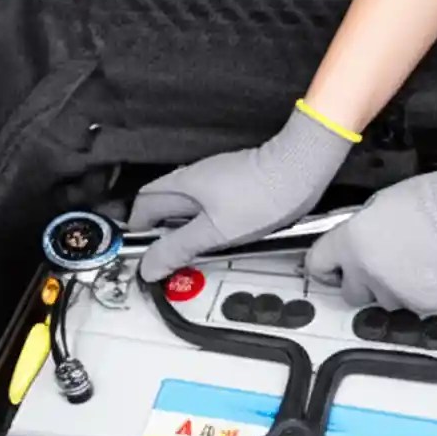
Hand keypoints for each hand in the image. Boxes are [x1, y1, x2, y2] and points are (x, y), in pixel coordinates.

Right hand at [127, 106, 352, 281]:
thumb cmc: (259, 197)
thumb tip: (149, 266)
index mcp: (180, 185)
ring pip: (186, 205)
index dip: (137, 229)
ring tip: (193, 251)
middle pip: (162, 205)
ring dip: (183, 228)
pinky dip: (205, 222)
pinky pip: (207, 204)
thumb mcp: (214, 231)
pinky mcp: (232, 181)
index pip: (142, 205)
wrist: (299, 170)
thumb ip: (179, 248)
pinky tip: (219, 236)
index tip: (141, 252)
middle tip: (168, 257)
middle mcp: (192, 176)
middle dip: (160, 231)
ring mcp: (213, 176)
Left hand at [305, 157, 436, 313]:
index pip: (317, 265)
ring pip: (383, 301)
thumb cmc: (432, 199)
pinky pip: (411, 305)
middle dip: (360, 282)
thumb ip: (360, 230)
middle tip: (379, 266)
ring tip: (412, 265)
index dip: (324, 267)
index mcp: (351, 243)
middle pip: (350, 293)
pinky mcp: (421, 305)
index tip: (331, 268)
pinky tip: (430, 271)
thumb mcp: (381, 204)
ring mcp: (394, 293)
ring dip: (390, 289)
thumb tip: (355, 243)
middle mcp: (367, 273)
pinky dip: (417, 293)